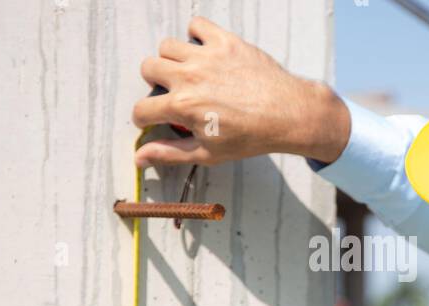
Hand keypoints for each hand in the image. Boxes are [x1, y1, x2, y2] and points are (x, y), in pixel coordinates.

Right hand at [133, 17, 350, 167]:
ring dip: (171, 59)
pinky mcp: (225, 42)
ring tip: (187, 72)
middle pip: (148, 68)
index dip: (143, 118)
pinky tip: (204, 52)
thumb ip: (170, 153)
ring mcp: (207, 56)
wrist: (287, 114)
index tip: (152, 118)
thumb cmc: (252, 135)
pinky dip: (196, 35)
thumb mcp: (208, 153)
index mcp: (182, 106)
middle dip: (154, 83)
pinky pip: (196, 25)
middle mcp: (190, 77)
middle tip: (171, 91)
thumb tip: (140, 157)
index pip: (142, 109)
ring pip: (167, 46)